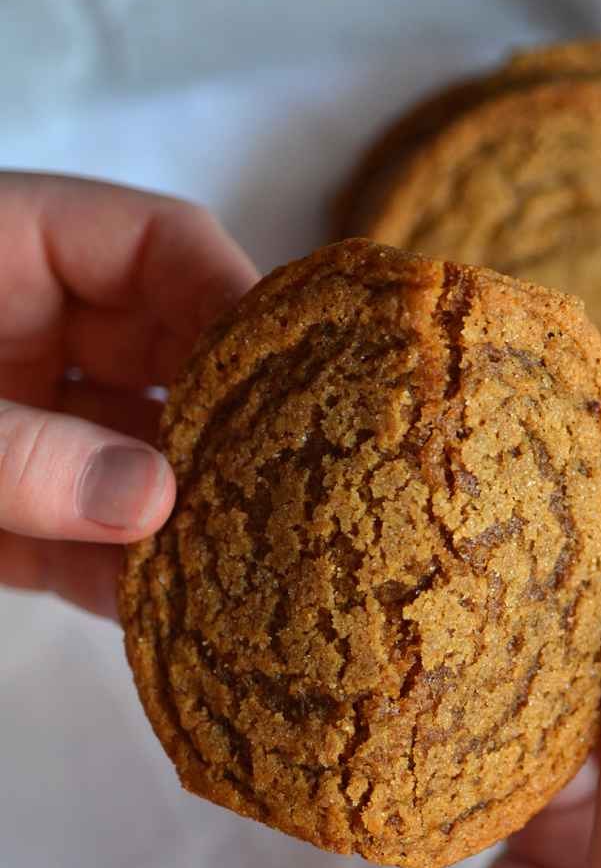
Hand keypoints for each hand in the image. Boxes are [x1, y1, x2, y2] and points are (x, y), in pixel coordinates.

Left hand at [0, 173, 258, 618]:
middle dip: (226, 427)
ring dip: (182, 516)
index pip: (161, 245)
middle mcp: (32, 328)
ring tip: (250, 569)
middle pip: (169, 358)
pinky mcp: (4, 510)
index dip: (238, 300)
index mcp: (10, 248)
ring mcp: (24, 421)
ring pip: (134, 457)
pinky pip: (78, 538)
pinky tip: (169, 622)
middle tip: (294, 487)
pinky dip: (116, 578)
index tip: (303, 373)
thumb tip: (154, 501)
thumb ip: (19, 452)